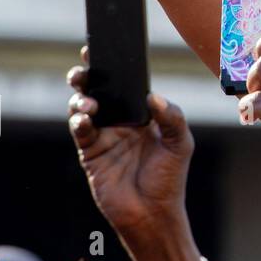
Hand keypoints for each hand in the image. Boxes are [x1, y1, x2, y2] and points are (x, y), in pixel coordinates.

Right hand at [66, 51, 192, 237]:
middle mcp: (120, 120)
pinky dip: (79, 121)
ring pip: (84, 106)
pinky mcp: (90, 152)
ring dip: (82, 99)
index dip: (115, 65)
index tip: (105, 47)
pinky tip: (84, 119)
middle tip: (85, 68)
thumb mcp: (180, 143)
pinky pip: (81, 130)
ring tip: (89, 102)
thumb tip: (152, 96)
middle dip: (88, 75)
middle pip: (99, 89)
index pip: (126, 83)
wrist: (152, 213)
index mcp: (142, 113)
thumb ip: (171, 117)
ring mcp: (104, 135)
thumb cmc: (170, 177)